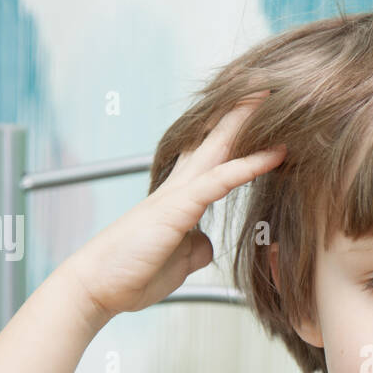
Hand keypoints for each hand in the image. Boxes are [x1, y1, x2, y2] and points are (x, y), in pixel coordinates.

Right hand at [62, 90, 286, 325]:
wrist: (96, 287)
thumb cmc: (132, 273)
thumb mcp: (178, 260)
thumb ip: (195, 246)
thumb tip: (207, 242)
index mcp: (181, 197)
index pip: (216, 156)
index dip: (240, 136)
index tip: (266, 117)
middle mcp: (179, 186)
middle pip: (218, 139)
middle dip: (244, 113)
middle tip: (270, 86)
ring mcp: (177, 195)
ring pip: (220, 148)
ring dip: (249, 124)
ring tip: (276, 99)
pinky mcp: (176, 209)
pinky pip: (219, 181)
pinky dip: (248, 165)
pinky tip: (275, 154)